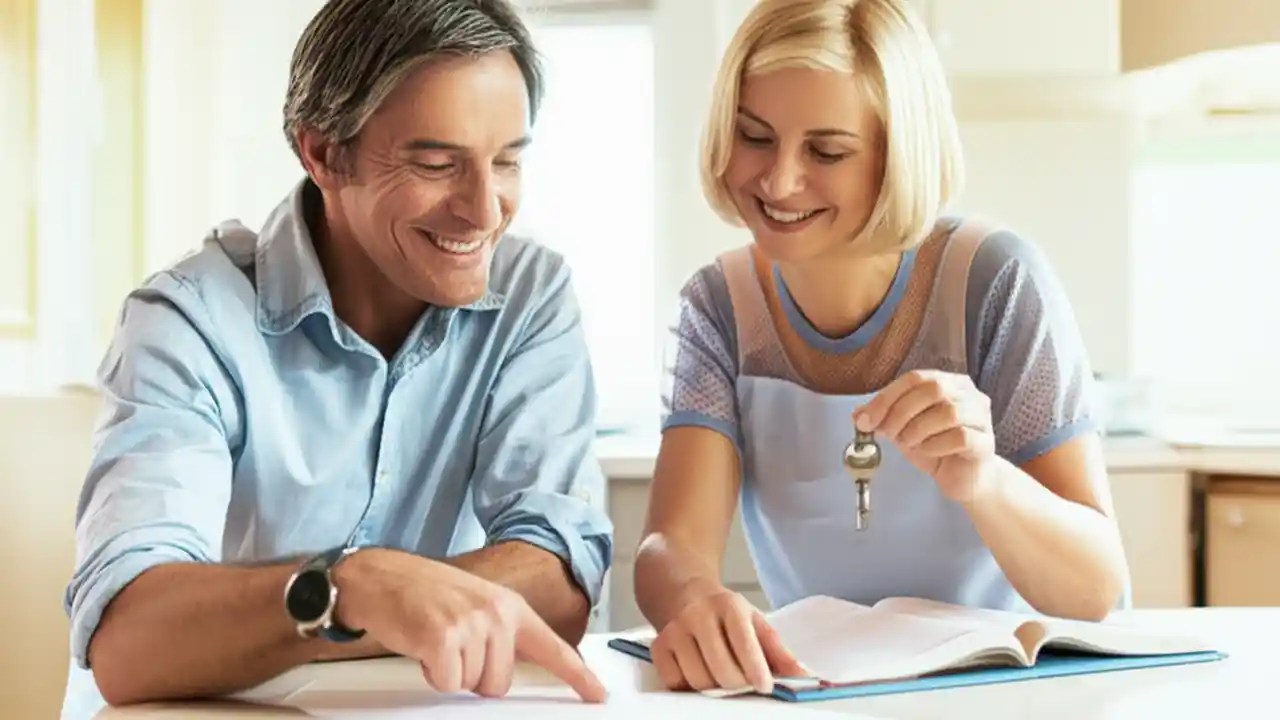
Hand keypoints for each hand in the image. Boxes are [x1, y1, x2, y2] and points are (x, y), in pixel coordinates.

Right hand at [332, 548, 606, 701]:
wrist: (380, 575)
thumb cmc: (424, 593)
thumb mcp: (474, 605)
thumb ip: (499, 635)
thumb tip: (506, 677)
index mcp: (509, 607)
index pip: (552, 647)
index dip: (578, 676)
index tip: (598, 695)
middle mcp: (496, 614)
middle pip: (499, 684)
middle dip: (472, 674)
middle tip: (450, 644)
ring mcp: (471, 625)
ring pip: (470, 686)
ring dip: (448, 671)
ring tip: (434, 639)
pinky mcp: (443, 639)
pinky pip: (446, 683)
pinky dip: (430, 673)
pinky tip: (421, 644)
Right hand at [650, 586, 805, 693]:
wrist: (684, 594)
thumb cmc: (725, 614)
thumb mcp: (755, 622)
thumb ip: (778, 651)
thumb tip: (803, 676)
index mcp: (729, 605)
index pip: (744, 643)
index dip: (755, 669)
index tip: (765, 686)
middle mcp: (699, 614)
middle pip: (722, 670)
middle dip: (737, 684)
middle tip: (743, 683)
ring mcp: (676, 630)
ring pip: (699, 680)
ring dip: (714, 687)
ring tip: (720, 674)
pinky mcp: (659, 645)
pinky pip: (675, 682)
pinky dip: (689, 686)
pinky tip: (697, 670)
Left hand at [854, 370, 996, 503]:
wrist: (965, 479)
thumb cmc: (937, 448)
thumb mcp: (903, 430)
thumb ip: (883, 418)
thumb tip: (858, 415)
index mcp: (948, 383)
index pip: (915, 378)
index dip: (887, 397)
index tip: (866, 419)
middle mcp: (968, 394)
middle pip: (933, 389)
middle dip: (901, 412)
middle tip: (888, 433)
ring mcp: (981, 417)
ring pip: (949, 412)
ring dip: (919, 429)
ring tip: (910, 443)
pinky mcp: (985, 442)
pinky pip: (961, 437)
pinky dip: (936, 445)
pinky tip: (929, 452)